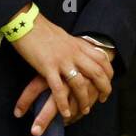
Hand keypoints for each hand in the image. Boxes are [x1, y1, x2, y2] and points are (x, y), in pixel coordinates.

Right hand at [9, 15, 113, 129]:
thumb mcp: (64, 37)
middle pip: (97, 73)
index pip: (102, 59)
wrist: (26, 23)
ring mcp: (62, 60)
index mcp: (79, 44)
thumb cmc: (42, 30)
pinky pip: (58, 89)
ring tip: (85, 110)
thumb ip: (73, 46)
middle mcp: (74, 53)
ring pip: (80, 84)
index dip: (108, 72)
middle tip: (103, 99)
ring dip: (84, 100)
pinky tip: (66, 113)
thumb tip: (79, 51)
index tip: (108, 82)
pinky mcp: (47, 67)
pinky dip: (63, 103)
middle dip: (103, 88)